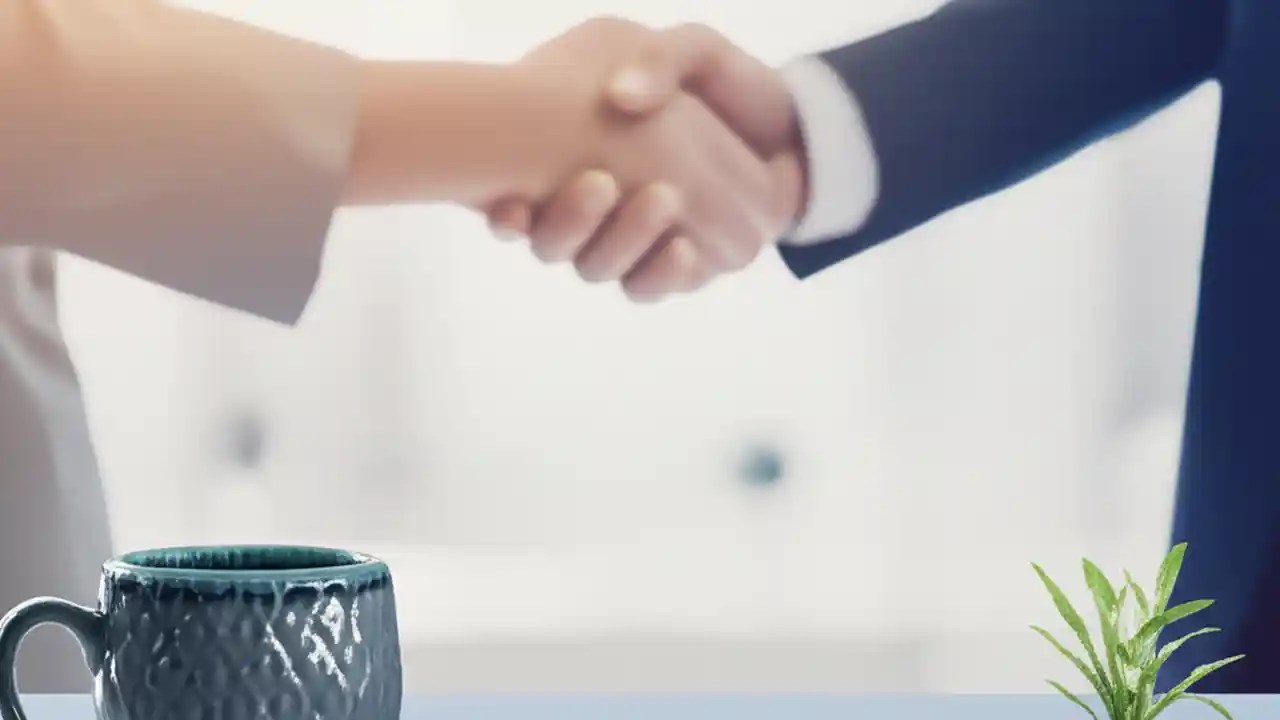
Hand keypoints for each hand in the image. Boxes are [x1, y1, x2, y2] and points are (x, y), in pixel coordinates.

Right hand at [490, 22, 807, 301]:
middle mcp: (587, 205)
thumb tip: (620, 98)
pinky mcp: (666, 268)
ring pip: (595, 266)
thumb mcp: (692, 51)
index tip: (508, 205)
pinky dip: (659, 273)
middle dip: (569, 221)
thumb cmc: (724, 88)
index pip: (514, 192)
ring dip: (621, 239)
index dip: (504, 208)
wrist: (786, 130)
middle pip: (549, 241)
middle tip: (602, 182)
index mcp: (570, 152)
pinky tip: (684, 248)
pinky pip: (646, 287)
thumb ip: (659, 60)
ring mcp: (624, 241)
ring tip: (663, 197)